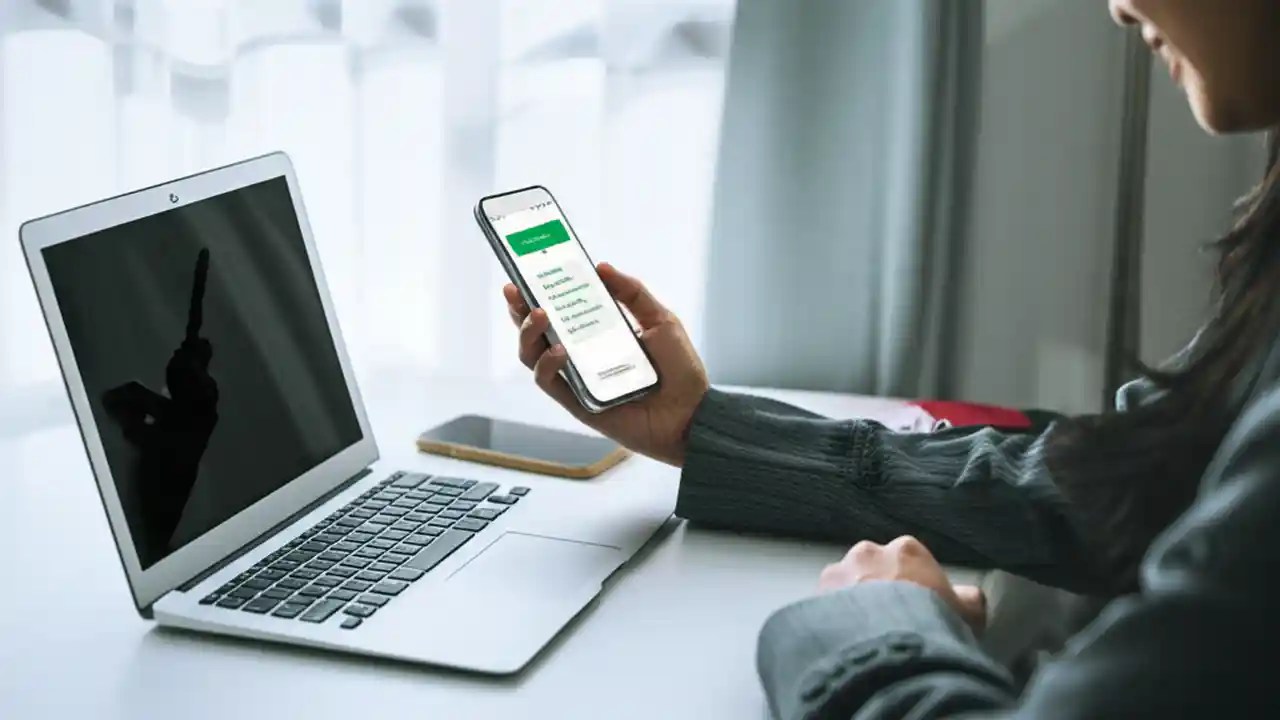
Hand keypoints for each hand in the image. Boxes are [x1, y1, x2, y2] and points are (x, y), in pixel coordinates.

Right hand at [503, 262, 708, 465]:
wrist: (693, 413)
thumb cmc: (680, 369)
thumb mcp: (660, 320)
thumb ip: (632, 293)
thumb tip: (601, 266)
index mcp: (598, 334)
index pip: (560, 312)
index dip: (537, 295)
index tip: (524, 274)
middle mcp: (582, 356)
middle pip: (536, 333)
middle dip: (520, 311)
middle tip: (517, 291)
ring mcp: (577, 380)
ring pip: (533, 358)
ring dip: (529, 335)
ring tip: (540, 315)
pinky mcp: (578, 403)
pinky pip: (551, 384)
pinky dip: (548, 365)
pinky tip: (560, 350)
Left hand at [819, 536, 987, 633]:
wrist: (886, 645)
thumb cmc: (930, 623)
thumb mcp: (968, 613)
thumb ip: (969, 599)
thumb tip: (970, 597)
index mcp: (906, 549)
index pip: (910, 561)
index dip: (915, 586)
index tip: (917, 607)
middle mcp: (867, 553)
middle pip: (873, 569)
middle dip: (877, 590)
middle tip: (887, 622)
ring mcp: (837, 574)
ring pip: (844, 586)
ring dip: (850, 604)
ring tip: (862, 635)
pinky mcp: (813, 597)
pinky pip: (821, 608)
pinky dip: (829, 621)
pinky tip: (842, 641)